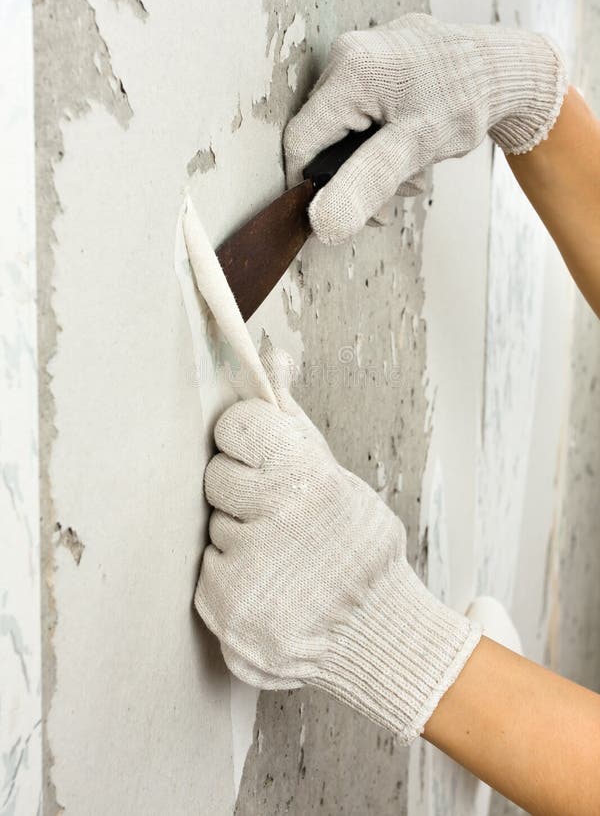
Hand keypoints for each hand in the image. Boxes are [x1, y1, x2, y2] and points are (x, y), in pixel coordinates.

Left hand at [196, 343, 480, 742]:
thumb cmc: (353, 539)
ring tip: (283, 557)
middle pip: (217, 477)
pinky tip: (270, 587)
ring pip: (212, 527)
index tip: (265, 456)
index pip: (235, 426)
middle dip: (243, 491)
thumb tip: (270, 352)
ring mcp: (248, 574)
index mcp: (305, 478)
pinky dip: (232, 578)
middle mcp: (275, 525)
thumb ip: (290, 412)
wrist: (375, 632)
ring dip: (239, 537)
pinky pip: (206, 571)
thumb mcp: (332, 470)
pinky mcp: (225, 613)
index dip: (249, 440)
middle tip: (281, 514)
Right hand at [284, 13, 566, 243]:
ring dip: (374, 161)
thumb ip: (366, 183)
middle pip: (325, 136)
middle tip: (398, 191)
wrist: (509, 70)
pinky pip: (364, 109)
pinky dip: (384, 137)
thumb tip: (323, 223)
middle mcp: (348, 54)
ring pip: (346, 128)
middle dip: (355, 174)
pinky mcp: (380, 59)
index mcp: (349, 72)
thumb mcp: (415, 148)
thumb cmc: (467, 101)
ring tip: (415, 170)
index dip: (309, 183)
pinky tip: (413, 145)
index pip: (302, 141)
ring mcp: (364, 53)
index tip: (332, 211)